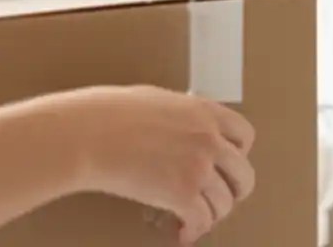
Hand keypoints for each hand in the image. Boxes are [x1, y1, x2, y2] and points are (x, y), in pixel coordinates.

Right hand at [54, 86, 256, 244]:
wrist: (87, 134)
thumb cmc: (109, 113)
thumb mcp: (157, 100)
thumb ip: (181, 116)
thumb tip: (181, 127)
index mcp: (205, 112)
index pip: (245, 135)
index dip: (239, 154)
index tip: (227, 165)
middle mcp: (210, 139)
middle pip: (243, 174)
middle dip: (233, 191)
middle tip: (220, 199)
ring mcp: (199, 167)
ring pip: (225, 203)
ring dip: (211, 215)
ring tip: (195, 220)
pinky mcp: (181, 194)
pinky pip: (201, 220)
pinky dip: (194, 230)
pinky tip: (183, 233)